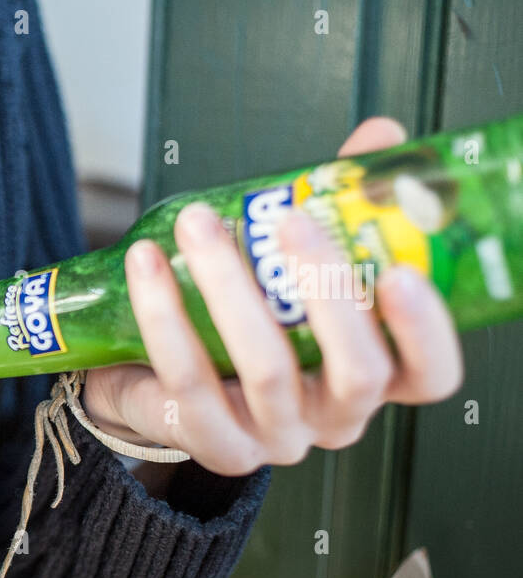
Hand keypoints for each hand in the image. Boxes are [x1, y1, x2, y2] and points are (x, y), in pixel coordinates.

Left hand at [81, 116, 463, 476]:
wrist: (154, 383)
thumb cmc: (244, 322)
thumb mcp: (296, 269)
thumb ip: (343, 207)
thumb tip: (380, 136)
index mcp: (371, 377)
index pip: (428, 375)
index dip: (424, 331)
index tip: (400, 272)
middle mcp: (331, 417)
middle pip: (357, 373)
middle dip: (327, 290)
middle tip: (290, 220)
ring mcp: (272, 436)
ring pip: (266, 370)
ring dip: (230, 285)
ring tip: (197, 223)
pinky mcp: (209, 440)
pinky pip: (187, 376)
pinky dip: (165, 313)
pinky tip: (149, 262)